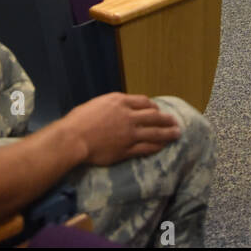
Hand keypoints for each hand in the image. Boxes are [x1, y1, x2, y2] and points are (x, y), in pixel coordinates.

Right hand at [61, 93, 180, 166]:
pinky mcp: (127, 149)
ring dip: (168, 133)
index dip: (153, 106)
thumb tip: (116, 109)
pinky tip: (162, 147)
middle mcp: (128, 116)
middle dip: (166, 119)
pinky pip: (146, 148)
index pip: (143, 102)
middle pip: (154, 117)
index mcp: (119, 101)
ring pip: (155, 133)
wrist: (74, 138)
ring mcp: (129, 134)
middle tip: (175, 121)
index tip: (157, 110)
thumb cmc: (78, 119)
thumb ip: (110, 106)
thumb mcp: (96, 104)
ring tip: (177, 134)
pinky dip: (156, 147)